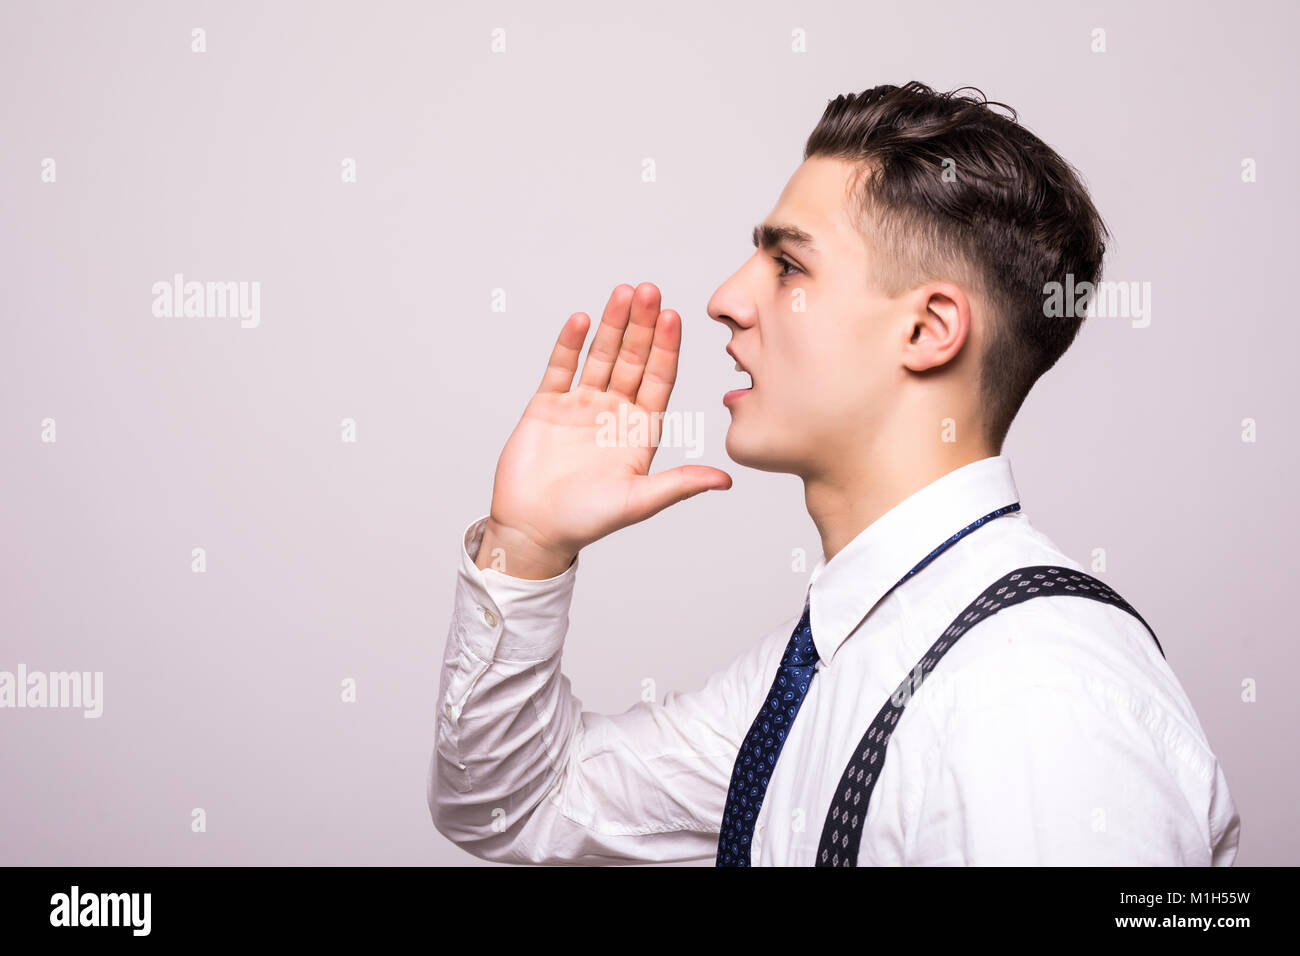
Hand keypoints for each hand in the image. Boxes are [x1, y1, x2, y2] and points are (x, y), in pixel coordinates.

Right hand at [476, 283, 731, 578]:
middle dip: (643, 325)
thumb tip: (725, 480)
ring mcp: (581, 406)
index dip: (667, 348)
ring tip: (623, 292)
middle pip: (633, 359)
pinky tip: (581, 319)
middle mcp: (615, 412)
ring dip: (612, 324)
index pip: (660, 379)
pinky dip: (570, 344)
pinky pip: (561, 367)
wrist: (533, 529)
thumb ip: (679, 484)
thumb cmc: (586, 521)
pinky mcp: (548, 406)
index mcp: (640, 430)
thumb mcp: (639, 502)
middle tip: (650, 290)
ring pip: (600, 356)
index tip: (674, 316)